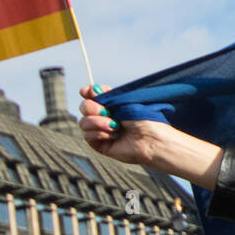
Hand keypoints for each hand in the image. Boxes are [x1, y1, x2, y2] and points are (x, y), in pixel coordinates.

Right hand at [78, 85, 224, 188]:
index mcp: (113, 104)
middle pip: (84, 107)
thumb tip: (91, 89)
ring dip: (97, 122)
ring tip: (114, 126)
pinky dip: (99, 133)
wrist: (151, 138)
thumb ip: (106, 96)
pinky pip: (87, 136)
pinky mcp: (100, 144)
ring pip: (83, 123)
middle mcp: (106, 117)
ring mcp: (102, 131)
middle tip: (106, 111)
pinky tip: (113, 135)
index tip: (87, 91)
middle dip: (92, 107)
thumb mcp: (125, 102)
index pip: (92, 96)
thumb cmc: (145, 119)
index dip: (87, 92)